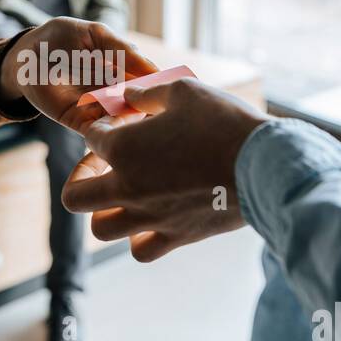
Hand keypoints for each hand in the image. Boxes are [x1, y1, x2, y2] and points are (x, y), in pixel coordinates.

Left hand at [0, 17, 157, 132]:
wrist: (25, 54)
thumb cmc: (61, 38)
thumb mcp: (95, 36)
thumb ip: (122, 51)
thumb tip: (155, 69)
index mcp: (124, 71)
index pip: (149, 82)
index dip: (161, 87)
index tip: (175, 91)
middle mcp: (115, 93)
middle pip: (140, 105)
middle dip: (150, 108)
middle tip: (162, 111)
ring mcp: (99, 109)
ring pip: (123, 122)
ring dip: (133, 123)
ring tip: (142, 121)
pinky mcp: (80, 122)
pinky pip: (99, 132)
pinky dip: (110, 133)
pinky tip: (117, 128)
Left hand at [61, 77, 269, 260]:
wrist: (265, 165)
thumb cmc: (224, 122)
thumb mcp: (183, 91)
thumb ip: (147, 92)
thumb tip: (129, 94)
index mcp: (123, 148)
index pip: (91, 136)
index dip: (105, 123)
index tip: (126, 118)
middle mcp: (128, 188)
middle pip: (75, 195)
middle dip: (82, 175)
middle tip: (102, 164)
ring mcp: (150, 217)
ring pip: (101, 229)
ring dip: (104, 210)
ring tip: (123, 194)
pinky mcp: (176, 236)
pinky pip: (141, 250)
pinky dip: (138, 238)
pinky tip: (151, 218)